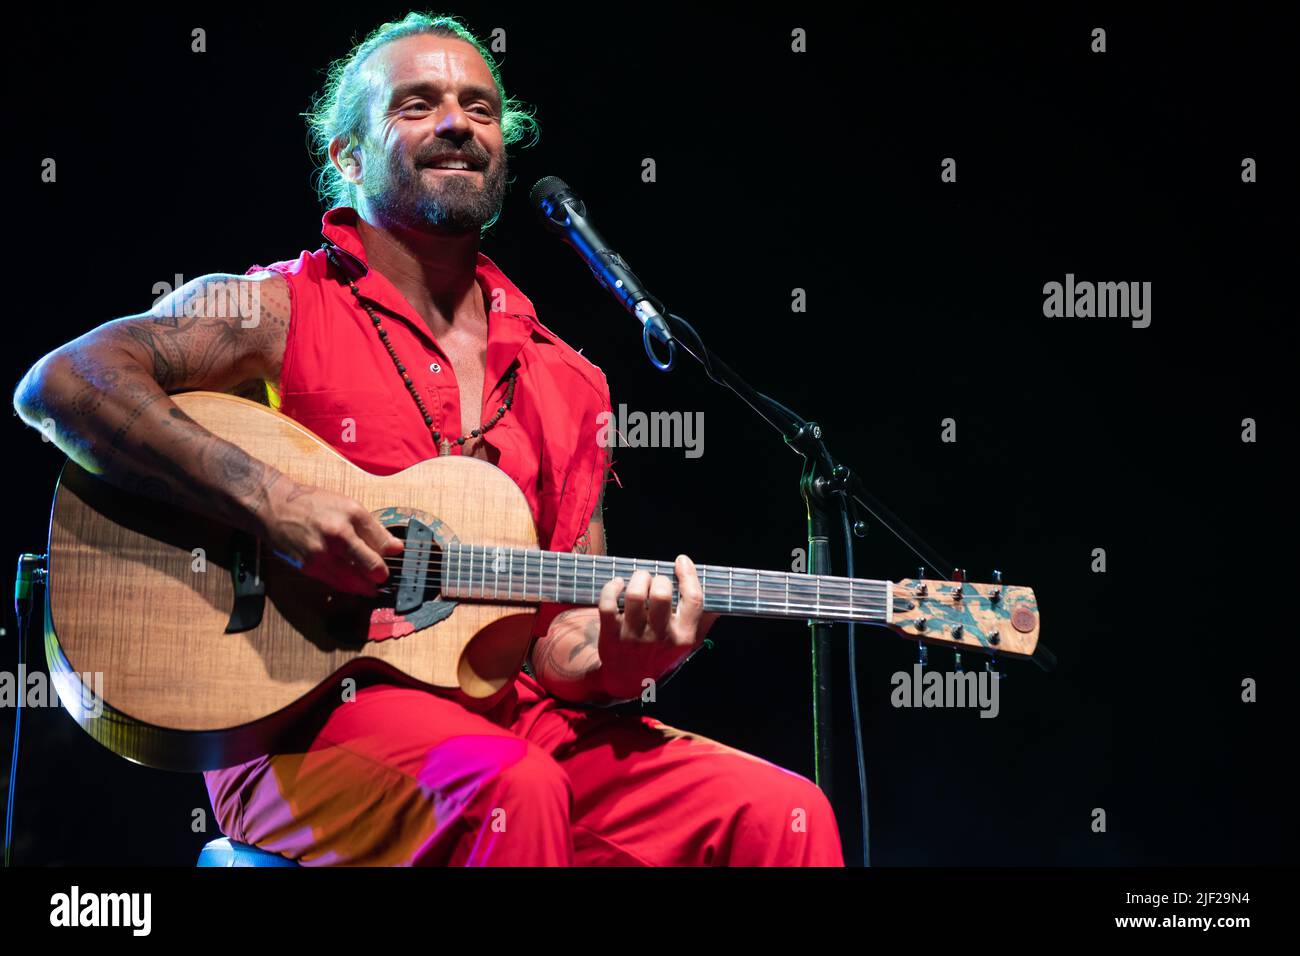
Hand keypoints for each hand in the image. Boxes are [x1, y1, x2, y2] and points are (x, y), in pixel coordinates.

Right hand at [262, 477, 402, 595]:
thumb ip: (374, 529)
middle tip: (384, 578)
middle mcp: (338, 535)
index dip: (392, 555)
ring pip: (354, 581)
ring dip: (366, 587)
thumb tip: (397, 548)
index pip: (383, 545)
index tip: (396, 560)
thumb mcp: (348, 506)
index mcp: (351, 516)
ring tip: (372, 587)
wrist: (275, 507)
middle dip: (381, 576)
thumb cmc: (313, 504)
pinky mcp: (309, 567)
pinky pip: (336, 584)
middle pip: (371, 567)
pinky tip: (354, 585)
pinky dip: (348, 587)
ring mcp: (322, 554)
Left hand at [595, 554, 718, 697]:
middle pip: (661, 594)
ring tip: (640, 579)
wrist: (629, 680)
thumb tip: (719, 592)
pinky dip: (612, 587)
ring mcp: (633, 637)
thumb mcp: (689, 644)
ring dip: (638, 578)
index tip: (682, 561)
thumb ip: (704, 619)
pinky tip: (619, 584)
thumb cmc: (663, 654)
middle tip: (656, 580)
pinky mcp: (611, 635)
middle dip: (659, 578)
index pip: (693, 599)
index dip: (688, 575)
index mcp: (683, 637)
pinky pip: (608, 604)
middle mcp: (659, 637)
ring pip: (635, 596)